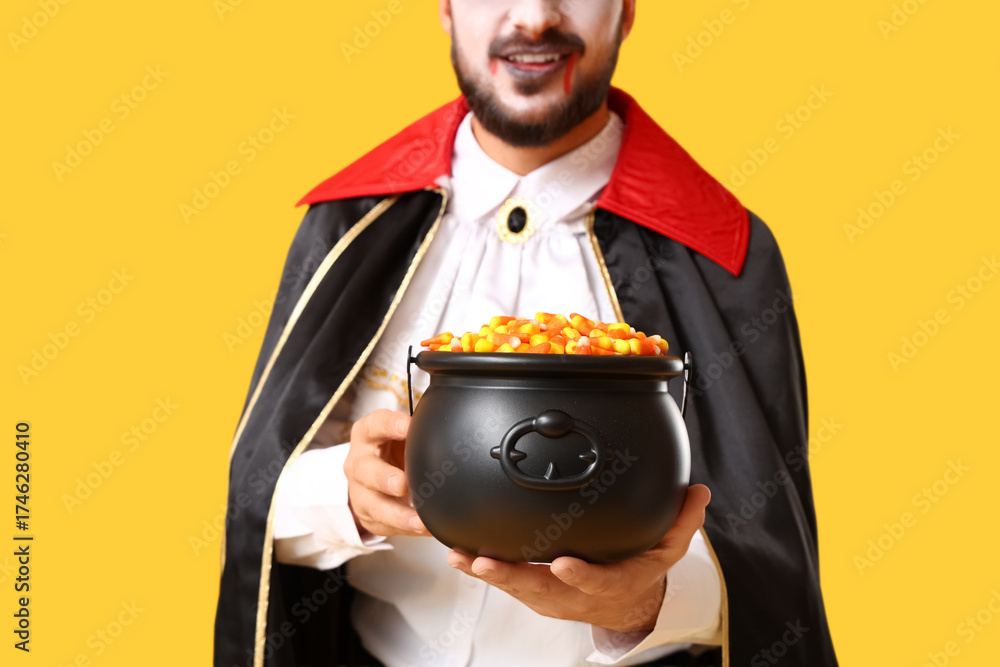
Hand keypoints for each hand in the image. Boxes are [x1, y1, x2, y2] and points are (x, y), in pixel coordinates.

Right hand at [343, 409, 429, 537]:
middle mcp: (359, 462)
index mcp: (368, 434)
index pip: (375, 425)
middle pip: (365, 470)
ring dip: (397, 514)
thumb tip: (449, 431)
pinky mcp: (368, 514)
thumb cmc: (394, 449)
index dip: (390, 425)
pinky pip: (385, 525)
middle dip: (384, 478)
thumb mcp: (401, 434)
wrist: (376, 474)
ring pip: (373, 505)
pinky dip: (405, 528)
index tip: (406, 426)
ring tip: (419, 521)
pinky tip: (423, 528)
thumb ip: (417, 432)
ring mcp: (360, 490)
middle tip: (402, 484)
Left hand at [447, 484, 710, 632]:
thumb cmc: (641, 568)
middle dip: (512, 578)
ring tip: (461, 557)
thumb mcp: (669, 548)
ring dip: (488, 574)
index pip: (598, 581)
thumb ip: (682, 520)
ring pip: (517, 588)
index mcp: (613, 582)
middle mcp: (578, 594)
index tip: (563, 565)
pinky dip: (480, 568)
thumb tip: (699, 491)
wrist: (626, 603)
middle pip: (542, 590)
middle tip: (485, 563)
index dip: (580, 577)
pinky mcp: (534, 590)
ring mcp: (553, 595)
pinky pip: (506, 581)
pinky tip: (458, 553)